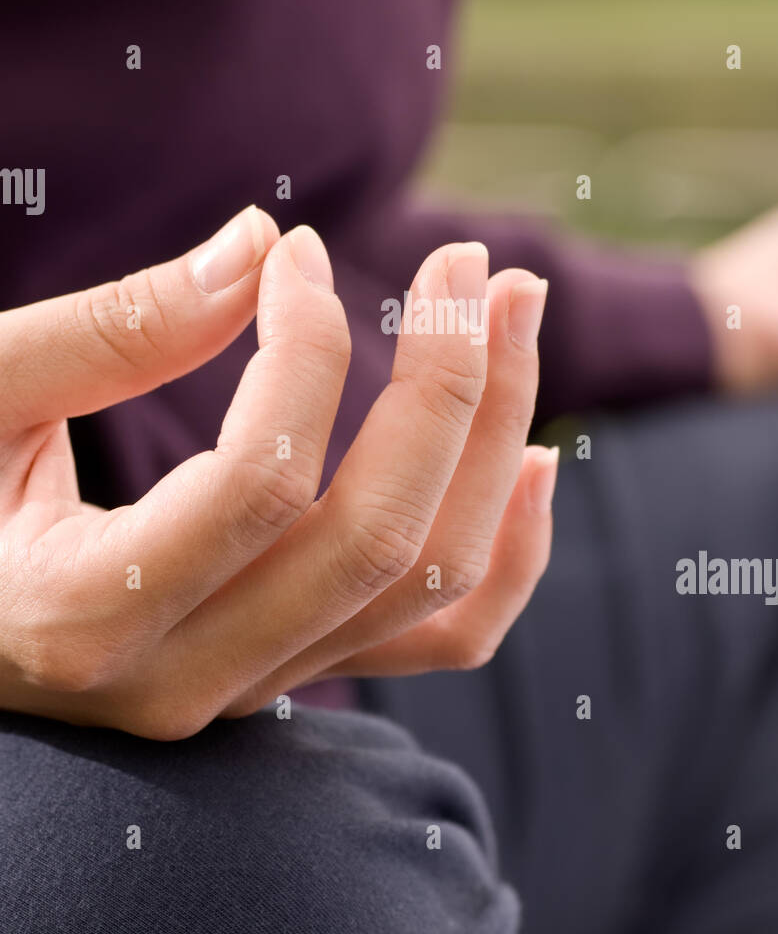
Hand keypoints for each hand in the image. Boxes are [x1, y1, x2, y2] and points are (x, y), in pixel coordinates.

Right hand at [0, 208, 554, 737]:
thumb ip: (116, 326)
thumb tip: (263, 241)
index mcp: (85, 613)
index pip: (257, 481)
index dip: (306, 348)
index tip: (295, 251)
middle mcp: (180, 679)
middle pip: (376, 539)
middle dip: (450, 379)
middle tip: (476, 262)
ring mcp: (245, 691)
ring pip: (425, 586)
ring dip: (494, 439)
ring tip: (522, 312)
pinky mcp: (284, 676)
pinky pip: (434, 639)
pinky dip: (506, 558)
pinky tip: (536, 461)